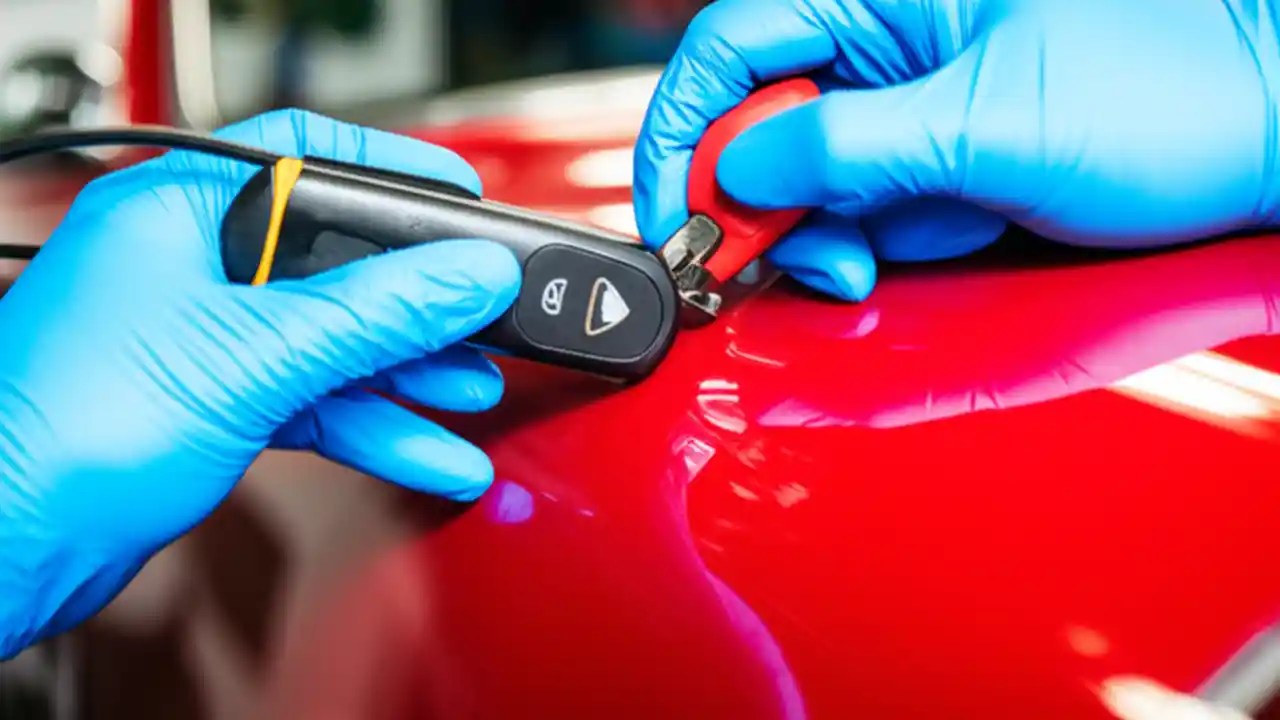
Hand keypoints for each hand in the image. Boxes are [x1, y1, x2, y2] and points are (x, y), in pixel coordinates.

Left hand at [0, 110, 520, 656]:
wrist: (4, 548)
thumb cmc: (60, 431)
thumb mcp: (253, 355)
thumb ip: (375, 312)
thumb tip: (465, 274)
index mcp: (178, 209)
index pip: (308, 159)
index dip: (395, 175)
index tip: (463, 201)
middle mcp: (189, 263)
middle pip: (334, 262)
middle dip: (416, 303)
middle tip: (484, 317)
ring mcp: (202, 335)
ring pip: (331, 339)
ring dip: (404, 374)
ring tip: (468, 390)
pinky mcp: (212, 401)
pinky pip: (313, 397)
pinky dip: (369, 424)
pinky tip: (423, 449)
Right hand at [634, 0, 1279, 300]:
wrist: (1271, 141)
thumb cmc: (1170, 93)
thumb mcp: (987, 126)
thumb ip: (847, 148)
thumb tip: (739, 172)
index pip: (734, 46)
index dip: (686, 131)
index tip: (677, 212)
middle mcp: (885, 43)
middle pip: (756, 116)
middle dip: (749, 197)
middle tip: (760, 259)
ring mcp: (909, 105)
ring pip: (803, 173)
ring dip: (808, 231)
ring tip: (857, 262)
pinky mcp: (934, 160)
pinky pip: (862, 204)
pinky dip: (860, 243)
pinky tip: (896, 253)